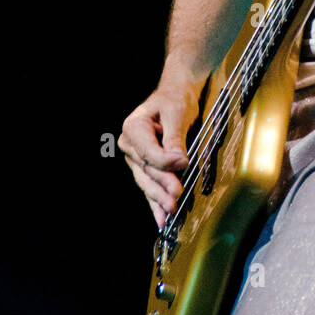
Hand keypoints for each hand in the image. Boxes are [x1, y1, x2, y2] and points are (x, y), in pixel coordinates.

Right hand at [119, 79, 201, 228]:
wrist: (176, 95)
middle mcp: (129, 144)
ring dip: (159, 199)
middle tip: (177, 197)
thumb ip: (175, 138)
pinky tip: (161, 220)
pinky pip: (149, 186)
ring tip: (171, 213)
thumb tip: (178, 162)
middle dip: (162, 186)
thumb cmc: (176, 100)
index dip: (166, 162)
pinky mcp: (144, 167)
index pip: (149, 152)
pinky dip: (155, 204)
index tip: (185, 163)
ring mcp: (135, 158)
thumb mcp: (177, 113)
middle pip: (147, 170)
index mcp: (133, 128)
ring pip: (147, 182)